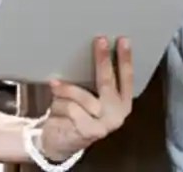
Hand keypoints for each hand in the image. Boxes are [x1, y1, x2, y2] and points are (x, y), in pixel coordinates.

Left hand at [37, 36, 134, 161]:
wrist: (60, 142)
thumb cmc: (74, 113)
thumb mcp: (86, 97)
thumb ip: (90, 82)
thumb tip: (86, 54)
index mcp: (121, 104)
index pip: (126, 79)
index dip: (125, 59)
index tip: (123, 40)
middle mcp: (117, 114)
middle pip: (109, 81)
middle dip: (103, 59)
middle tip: (100, 40)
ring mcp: (104, 124)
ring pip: (80, 94)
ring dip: (64, 90)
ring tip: (56, 90)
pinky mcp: (89, 131)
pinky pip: (69, 107)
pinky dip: (58, 105)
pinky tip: (57, 113)